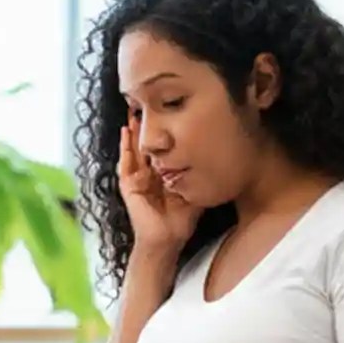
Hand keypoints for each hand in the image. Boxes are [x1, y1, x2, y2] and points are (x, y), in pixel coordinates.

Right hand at [118, 116, 201, 251]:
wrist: (167, 239)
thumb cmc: (181, 219)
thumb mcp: (194, 190)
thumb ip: (200, 175)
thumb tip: (219, 156)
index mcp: (163, 174)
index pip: (163, 147)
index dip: (165, 131)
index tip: (170, 111)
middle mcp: (148, 173)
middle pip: (147, 144)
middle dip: (147, 125)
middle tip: (148, 103)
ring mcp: (136, 178)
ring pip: (135, 149)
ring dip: (134, 131)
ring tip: (134, 111)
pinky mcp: (128, 185)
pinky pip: (125, 163)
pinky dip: (125, 147)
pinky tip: (126, 131)